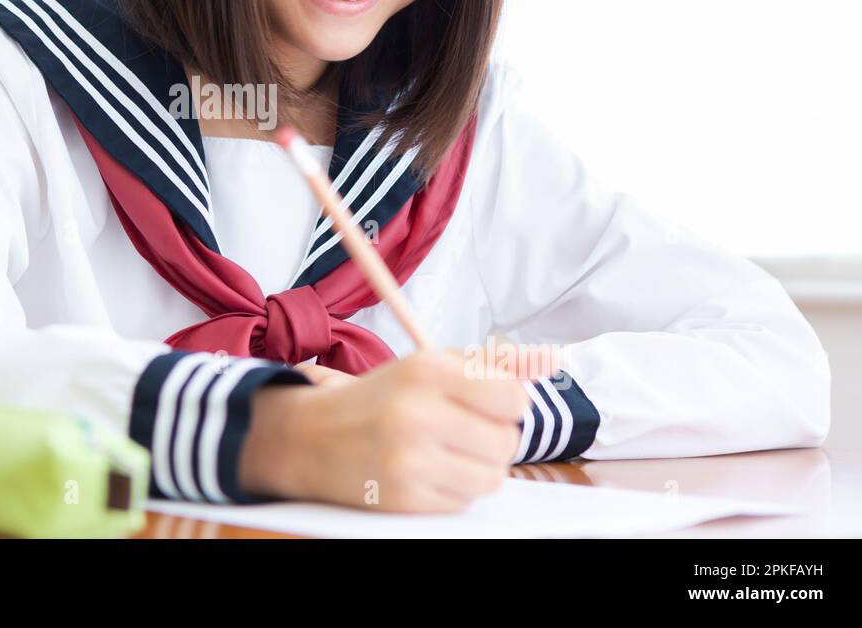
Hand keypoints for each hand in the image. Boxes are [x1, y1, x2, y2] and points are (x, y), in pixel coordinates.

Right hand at [241, 347, 553, 512]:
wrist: (310, 437)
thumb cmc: (379, 399)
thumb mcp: (429, 367)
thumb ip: (492, 364)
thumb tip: (551, 359)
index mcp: (426, 369)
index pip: (512, 397)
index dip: (506, 404)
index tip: (487, 404)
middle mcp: (417, 412)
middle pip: (506, 441)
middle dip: (493, 438)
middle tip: (464, 430)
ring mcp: (410, 459)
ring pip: (491, 477)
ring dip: (477, 468)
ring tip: (447, 452)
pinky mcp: (404, 497)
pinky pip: (463, 501)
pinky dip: (454, 489)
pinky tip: (428, 471)